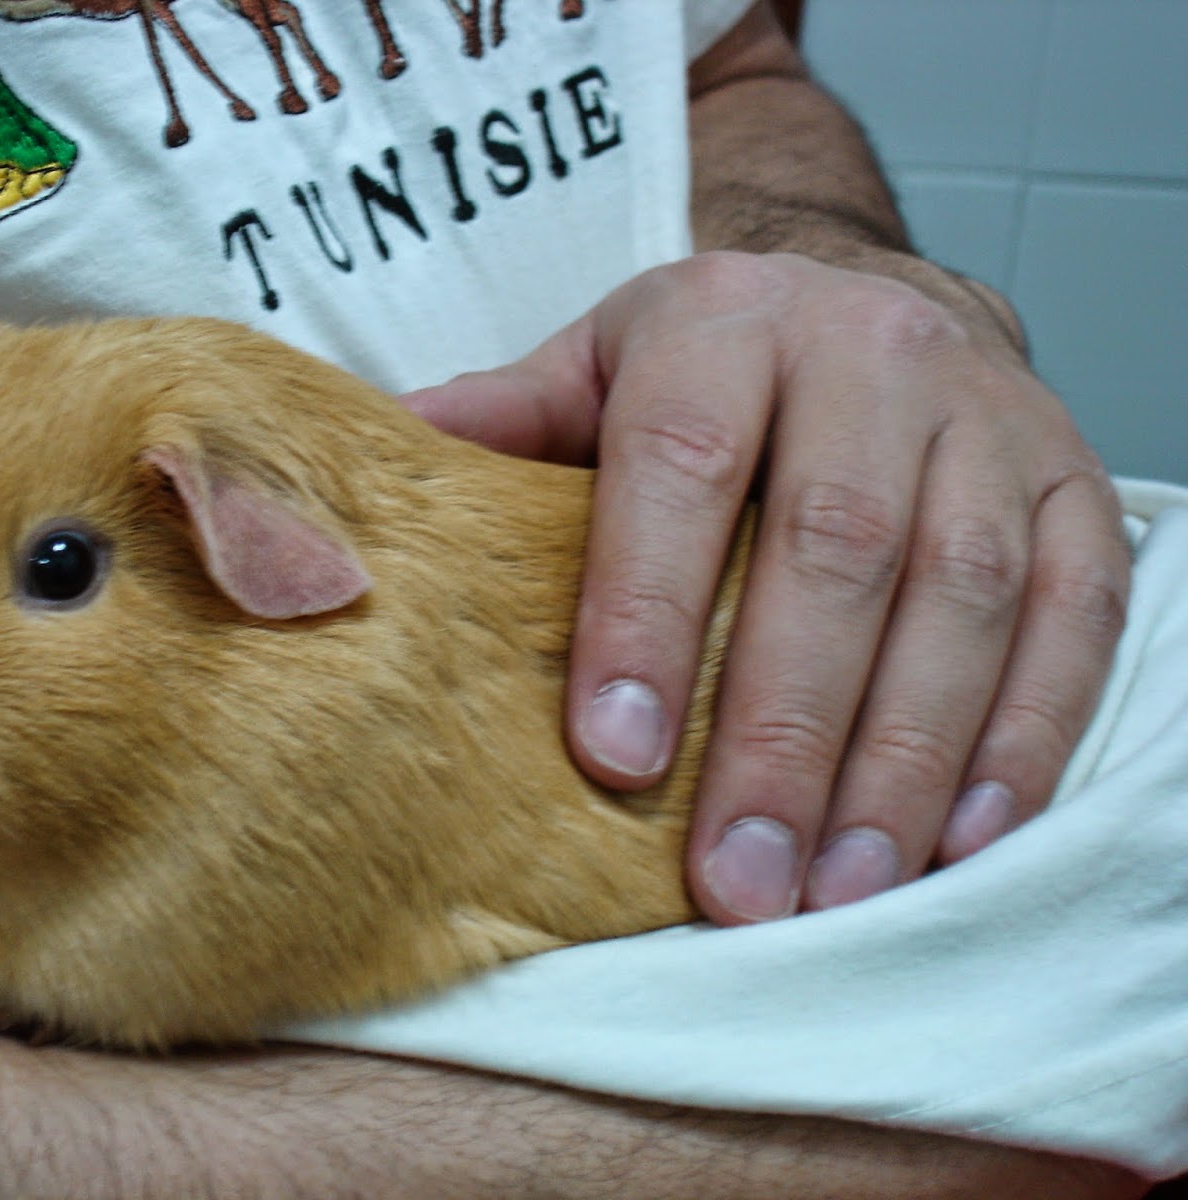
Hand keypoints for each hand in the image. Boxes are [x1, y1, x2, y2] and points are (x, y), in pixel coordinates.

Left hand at [403, 251, 1129, 924]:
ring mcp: (988, 418)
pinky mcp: (1072, 483)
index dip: (646, 615)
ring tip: (837, 889)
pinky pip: (1074, 615)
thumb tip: (375, 479)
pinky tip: (961, 838)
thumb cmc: (710, 369)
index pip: (678, 469)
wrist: (873, 303)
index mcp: (721, 322)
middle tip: (736, 880)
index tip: (614, 759)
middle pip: (835, 550)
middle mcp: (868, 351)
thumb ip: (499, 427)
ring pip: (962, 596)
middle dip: (783, 731)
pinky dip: (1023, 733)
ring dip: (904, 760)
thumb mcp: (594, 369)